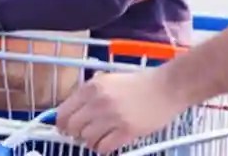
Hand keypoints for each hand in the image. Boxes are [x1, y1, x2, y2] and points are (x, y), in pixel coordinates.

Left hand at [56, 69, 190, 152]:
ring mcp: (112, 117)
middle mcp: (99, 102)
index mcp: (91, 87)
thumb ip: (89, 94)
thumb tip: (72, 112)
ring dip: (90, 141)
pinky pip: (104, 147)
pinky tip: (108, 143)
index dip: (62, 123)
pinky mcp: (127, 131)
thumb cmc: (138, 83)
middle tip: (82, 134)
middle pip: (73, 127)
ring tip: (99, 137)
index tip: (64, 128)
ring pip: (87, 139)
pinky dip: (103, 148)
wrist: (166, 87)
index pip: (64, 111)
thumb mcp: (108, 80)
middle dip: (75, 133)